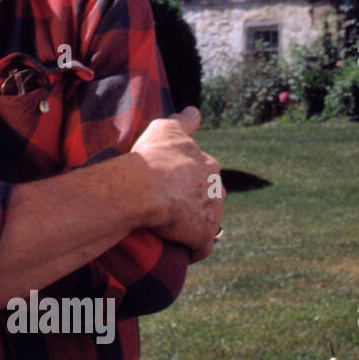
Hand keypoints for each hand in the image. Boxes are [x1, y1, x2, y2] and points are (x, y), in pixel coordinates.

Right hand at [130, 106, 224, 262]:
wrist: (142, 188)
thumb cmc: (151, 157)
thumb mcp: (165, 128)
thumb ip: (183, 120)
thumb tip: (194, 110)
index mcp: (208, 164)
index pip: (207, 171)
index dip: (194, 178)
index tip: (181, 183)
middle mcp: (216, 188)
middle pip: (210, 197)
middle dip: (196, 202)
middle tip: (170, 206)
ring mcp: (211, 213)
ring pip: (207, 221)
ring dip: (194, 225)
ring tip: (172, 229)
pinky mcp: (202, 236)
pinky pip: (200, 247)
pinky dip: (192, 250)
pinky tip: (179, 249)